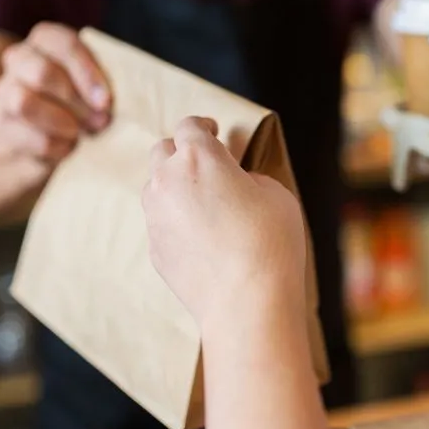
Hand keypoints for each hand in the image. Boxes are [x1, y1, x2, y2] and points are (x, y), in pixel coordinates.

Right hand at [0, 22, 110, 163]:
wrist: (45, 135)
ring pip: (24, 103)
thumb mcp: (96, 86)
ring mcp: (4, 90)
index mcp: (46, 40)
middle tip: (102, 122)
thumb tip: (111, 103)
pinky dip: (54, 146)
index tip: (106, 101)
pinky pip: (25, 135)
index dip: (87, 72)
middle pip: (42, 73)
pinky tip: (67, 147)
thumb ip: (104, 84)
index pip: (63, 43)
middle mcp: (19, 59)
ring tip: (80, 133)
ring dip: (61, 122)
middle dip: (77, 102)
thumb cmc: (83, 103)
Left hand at [142, 117, 307, 331]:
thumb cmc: (268, 242)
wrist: (246, 302)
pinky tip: (201, 239)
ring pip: (155, 188)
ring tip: (203, 204)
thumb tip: (236, 185)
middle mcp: (167, 180)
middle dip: (182, 151)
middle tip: (205, 164)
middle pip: (163, 151)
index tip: (213, 131)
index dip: (203, 126)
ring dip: (174, 187)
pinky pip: (161, 224)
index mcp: (198, 156)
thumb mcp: (275, 194)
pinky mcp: (153, 249)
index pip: (190, 125)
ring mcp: (155, 216)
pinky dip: (175, 222)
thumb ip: (249, 178)